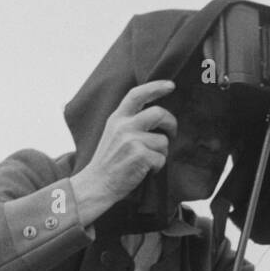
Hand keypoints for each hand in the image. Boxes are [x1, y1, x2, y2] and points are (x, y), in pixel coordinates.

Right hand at [70, 80, 177, 223]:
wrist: (97, 184)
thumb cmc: (109, 161)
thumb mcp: (113, 133)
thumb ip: (129, 121)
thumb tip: (157, 114)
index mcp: (117, 118)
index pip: (137, 94)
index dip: (156, 87)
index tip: (171, 85)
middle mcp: (124, 126)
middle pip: (159, 113)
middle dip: (171, 123)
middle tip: (172, 133)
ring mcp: (132, 140)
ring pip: (163, 141)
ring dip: (161, 153)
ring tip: (147, 161)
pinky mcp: (140, 156)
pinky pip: (161, 158)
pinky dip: (157, 167)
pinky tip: (145, 170)